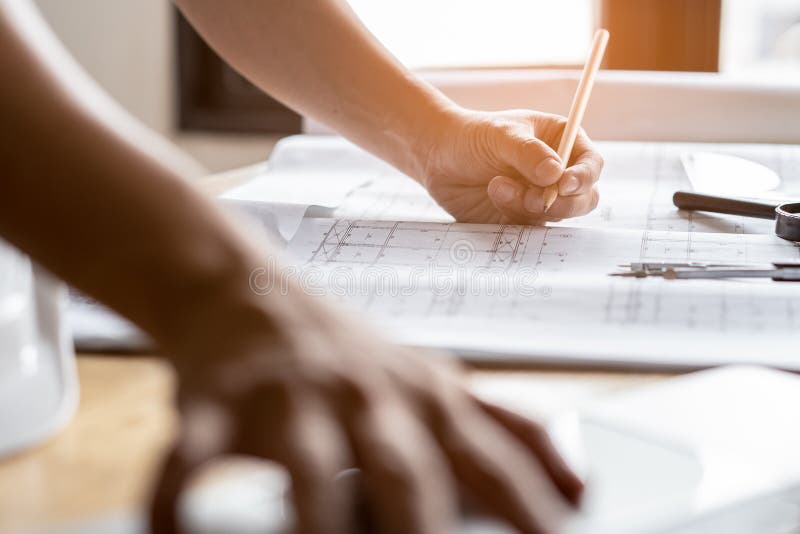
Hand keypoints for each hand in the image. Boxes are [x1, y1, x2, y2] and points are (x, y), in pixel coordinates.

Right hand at [149, 288, 582, 533]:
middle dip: (421, 530)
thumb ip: (510, 431)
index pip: (491, 460)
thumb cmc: (347, 350)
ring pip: (307, 465)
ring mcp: (290, 394)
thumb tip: (581, 483)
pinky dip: (179, 498)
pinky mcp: (216, 396)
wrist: (241, 287)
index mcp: (424, 396)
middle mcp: (364, 395)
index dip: (530, 510)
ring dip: (313, 523)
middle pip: (405, 469)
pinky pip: (195, 454)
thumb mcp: (435, 380)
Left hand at [418, 108, 603, 223]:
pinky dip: (513, 216)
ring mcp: (540, 197)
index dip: (584, 177)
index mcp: (563, 143)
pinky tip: (493, 194)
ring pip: (554, 215)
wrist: (439, 158)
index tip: (564, 184)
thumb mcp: (501, 136)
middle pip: (583, 199)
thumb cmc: (473, 136)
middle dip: (561, 203)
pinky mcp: (521, 218)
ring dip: (528, 206)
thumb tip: (556, 174)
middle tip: (532, 199)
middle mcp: (557, 173)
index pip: (591, 164)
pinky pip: (529, 227)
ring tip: (496, 186)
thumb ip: (529, 153)